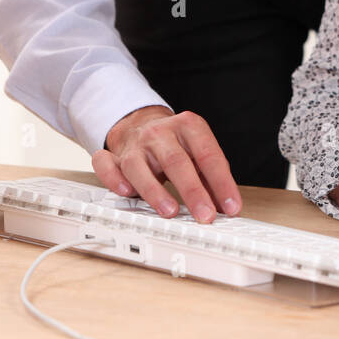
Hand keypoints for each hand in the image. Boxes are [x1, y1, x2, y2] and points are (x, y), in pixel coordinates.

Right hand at [91, 105, 241, 221]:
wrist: (141, 123)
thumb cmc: (175, 144)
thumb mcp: (198, 152)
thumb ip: (211, 177)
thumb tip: (226, 207)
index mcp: (188, 127)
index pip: (208, 155)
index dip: (222, 183)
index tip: (231, 206)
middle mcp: (160, 133)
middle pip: (176, 161)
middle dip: (193, 191)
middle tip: (205, 215)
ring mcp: (135, 144)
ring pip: (139, 166)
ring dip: (154, 191)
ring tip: (170, 212)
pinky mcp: (114, 156)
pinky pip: (107, 165)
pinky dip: (113, 179)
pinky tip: (125, 192)